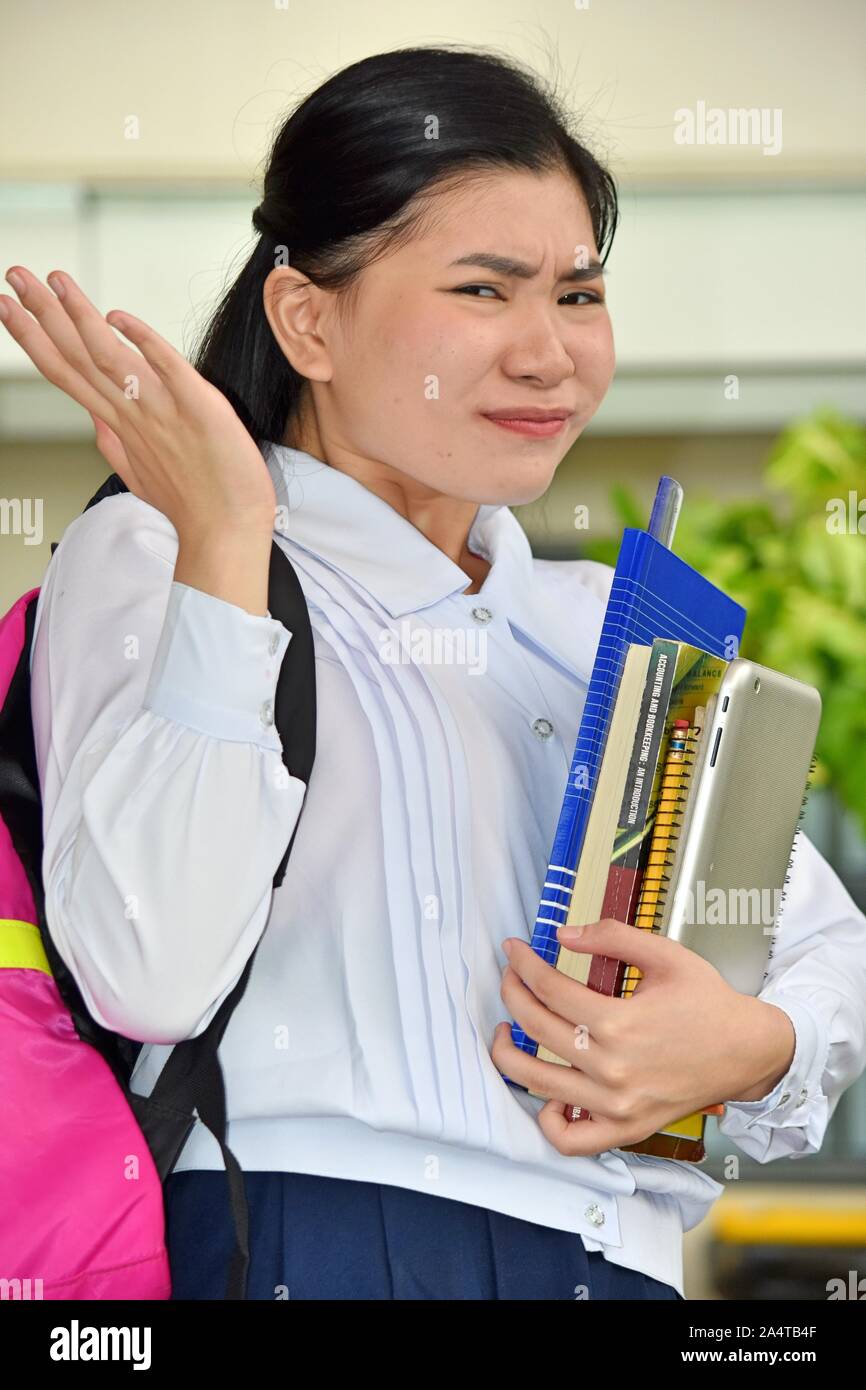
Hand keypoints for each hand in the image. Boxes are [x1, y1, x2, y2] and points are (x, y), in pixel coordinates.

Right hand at [0, 265, 276, 540]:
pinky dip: (144, 343)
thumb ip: (112, 439)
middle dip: (42, 315)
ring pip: (109, 358)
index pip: (67, 372)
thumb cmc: (193, 505)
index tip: (7, 306)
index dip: (34, 338)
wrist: (227, 534)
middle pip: (77, 358)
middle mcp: (132, 413)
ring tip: (55, 280)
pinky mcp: (199, 409)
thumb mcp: (140, 471)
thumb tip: (94, 417)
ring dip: (80, 317)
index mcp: (118, 424)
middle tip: (14, 275)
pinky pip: (169, 370)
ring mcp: (162, 411)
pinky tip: (118, 317)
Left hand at [491, 919, 795, 1156]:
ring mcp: (616, 1105)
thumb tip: (563, 935)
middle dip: (512, 994)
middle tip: (511, 977)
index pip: (549, 990)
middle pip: (535, 1029)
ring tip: (505, 1030)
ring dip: (508, 1053)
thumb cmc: (709, 1002)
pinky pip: (571, 1139)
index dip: (524, 964)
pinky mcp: (625, 1128)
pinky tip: (545, 1092)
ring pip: (537, 1083)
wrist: (748, 1050)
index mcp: (619, 1023)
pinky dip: (548, 1120)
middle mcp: (612, 1069)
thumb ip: (612, 937)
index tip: (514, 950)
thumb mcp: (665, 955)